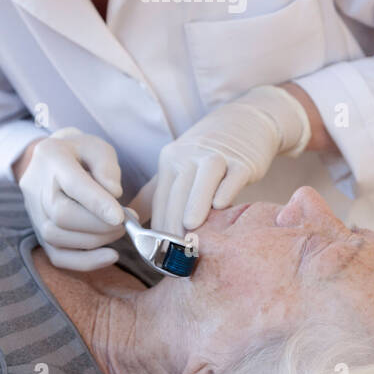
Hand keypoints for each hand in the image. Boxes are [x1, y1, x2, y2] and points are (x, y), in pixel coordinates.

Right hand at [19, 128, 125, 269]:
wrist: (52, 162)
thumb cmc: (80, 153)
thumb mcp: (98, 147)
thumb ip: (107, 166)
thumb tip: (114, 194)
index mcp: (52, 157)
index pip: (72, 184)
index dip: (97, 203)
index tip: (121, 217)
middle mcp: (36, 187)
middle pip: (62, 215)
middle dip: (99, 225)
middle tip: (125, 223)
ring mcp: (34, 213)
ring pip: (58, 237)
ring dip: (96, 241)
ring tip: (118, 231)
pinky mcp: (39, 233)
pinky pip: (57, 256)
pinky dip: (85, 262)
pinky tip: (110, 256)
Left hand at [149, 85, 310, 236]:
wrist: (245, 121)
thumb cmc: (208, 151)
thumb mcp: (179, 164)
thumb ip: (155, 193)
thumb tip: (128, 220)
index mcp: (171, 159)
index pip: (161, 198)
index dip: (157, 226)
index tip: (157, 252)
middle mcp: (190, 155)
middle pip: (178, 192)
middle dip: (174, 222)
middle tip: (173, 252)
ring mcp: (218, 155)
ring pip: (203, 180)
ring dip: (196, 203)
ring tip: (190, 228)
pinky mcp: (243, 160)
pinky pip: (233, 175)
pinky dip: (227, 189)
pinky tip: (221, 206)